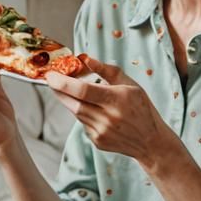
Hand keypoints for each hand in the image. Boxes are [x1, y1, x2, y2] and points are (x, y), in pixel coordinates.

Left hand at [45, 56, 171, 165]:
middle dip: (59, 91)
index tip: (50, 75)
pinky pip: (83, 124)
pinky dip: (83, 114)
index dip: (63, 83)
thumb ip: (107, 70)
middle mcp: (108, 118)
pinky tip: (93, 110)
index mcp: (117, 100)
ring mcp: (102, 132)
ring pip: (76, 113)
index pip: (83, 91)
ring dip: (70, 101)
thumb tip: (85, 59)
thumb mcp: (130, 84)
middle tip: (51, 80)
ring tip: (70, 91)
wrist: (150, 141)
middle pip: (74, 103)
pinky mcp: (98, 141)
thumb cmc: (141, 108)